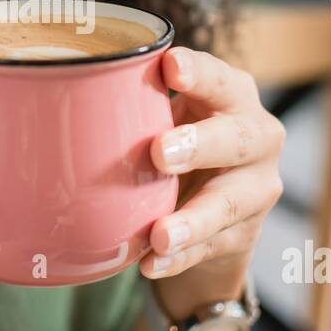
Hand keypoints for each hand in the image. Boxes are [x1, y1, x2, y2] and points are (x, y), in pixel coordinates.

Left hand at [140, 46, 284, 313]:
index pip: (221, 79)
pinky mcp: (243, 234)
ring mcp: (256, 189)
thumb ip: (142, 106)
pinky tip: (152, 264)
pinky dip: (179, 259)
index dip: (199, 73)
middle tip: (159, 152)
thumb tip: (73, 93)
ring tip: (159, 235)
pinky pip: (210, 248)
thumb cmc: (182, 141)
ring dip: (192, 220)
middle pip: (236, 139)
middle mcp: (257, 138)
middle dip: (198, 145)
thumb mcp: (169, 117)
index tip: (170, 66)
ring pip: (227, 204)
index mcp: (235, 96)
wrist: (214, 210)